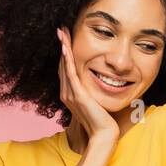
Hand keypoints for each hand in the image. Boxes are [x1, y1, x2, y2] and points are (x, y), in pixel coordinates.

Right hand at [55, 26, 119, 147]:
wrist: (103, 135)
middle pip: (62, 65)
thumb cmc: (103, 122)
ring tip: (62, 32)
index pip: (66, 70)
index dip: (65, 54)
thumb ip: (94, 94)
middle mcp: (66, 94)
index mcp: (70, 95)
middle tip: (61, 29)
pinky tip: (65, 48)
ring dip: (63, 48)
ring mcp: (70, 94)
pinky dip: (67, 59)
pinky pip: (70, 73)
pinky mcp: (77, 95)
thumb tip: (104, 85)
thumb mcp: (96, 104)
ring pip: (64, 66)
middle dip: (62, 46)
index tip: (65, 39)